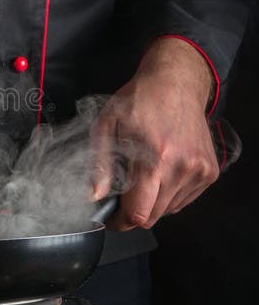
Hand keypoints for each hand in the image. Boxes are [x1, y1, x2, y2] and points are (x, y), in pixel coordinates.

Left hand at [91, 38, 218, 230]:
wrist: (176, 82)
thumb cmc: (139, 100)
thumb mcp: (107, 124)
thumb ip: (99, 163)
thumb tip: (94, 196)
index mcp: (154, 158)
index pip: (139, 213)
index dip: (121, 222)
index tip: (112, 218)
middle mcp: (181, 167)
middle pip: (154, 217)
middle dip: (135, 212)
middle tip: (124, 196)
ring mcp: (199, 170)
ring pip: (170, 210)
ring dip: (154, 201)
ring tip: (145, 175)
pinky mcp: (209, 171)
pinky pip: (184, 199)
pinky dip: (170, 193)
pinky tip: (162, 171)